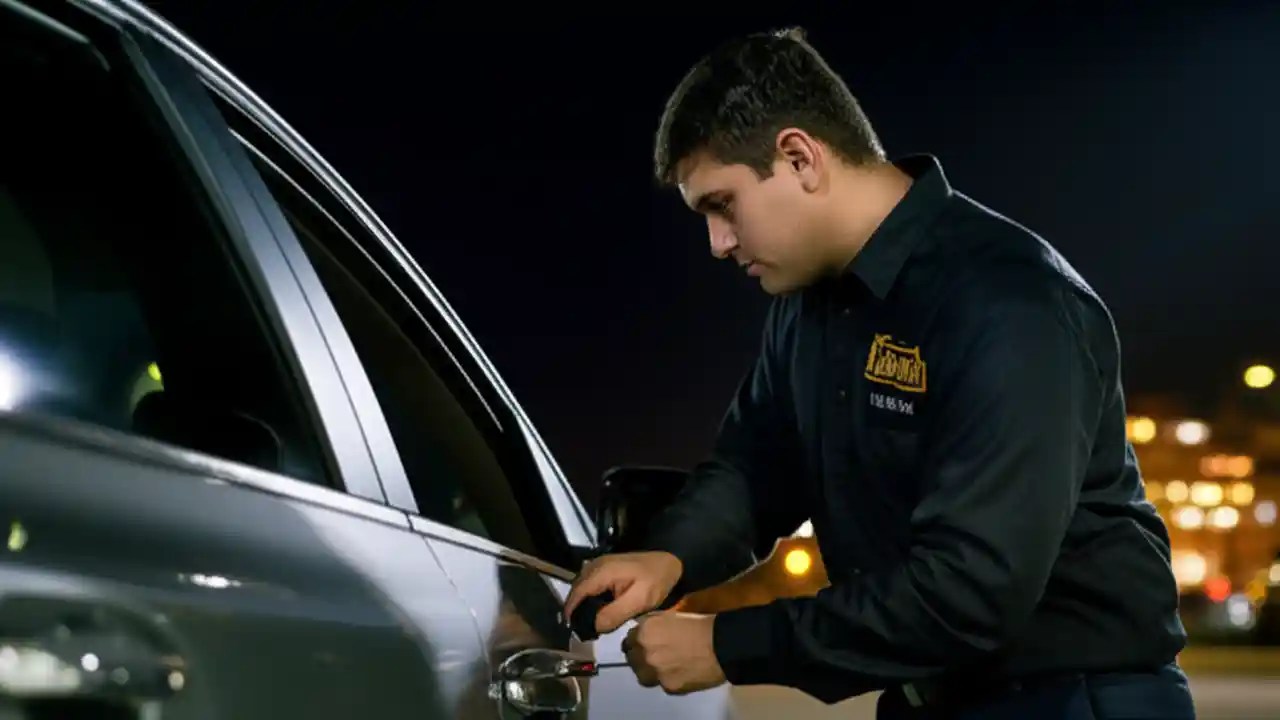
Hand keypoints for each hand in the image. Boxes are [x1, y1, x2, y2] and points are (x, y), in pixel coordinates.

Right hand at [564, 551, 682, 634]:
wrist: (670, 562)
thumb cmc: (656, 581)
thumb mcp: (639, 601)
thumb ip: (615, 614)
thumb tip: (594, 627)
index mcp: (602, 572)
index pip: (578, 592)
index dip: (571, 611)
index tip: (570, 629)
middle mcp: (596, 565)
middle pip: (576, 589)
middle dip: (575, 609)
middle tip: (581, 630)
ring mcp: (599, 564)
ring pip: (581, 587)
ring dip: (581, 603)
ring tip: (586, 623)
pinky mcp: (605, 568)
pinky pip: (589, 584)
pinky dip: (588, 597)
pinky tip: (595, 610)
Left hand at [624, 612, 725, 694]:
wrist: (721, 644)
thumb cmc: (699, 624)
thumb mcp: (670, 615)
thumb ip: (653, 624)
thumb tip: (645, 629)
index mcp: (644, 631)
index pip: (628, 639)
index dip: (636, 640)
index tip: (643, 642)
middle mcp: (644, 652)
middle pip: (631, 658)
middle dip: (639, 655)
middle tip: (654, 654)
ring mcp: (655, 672)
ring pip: (642, 675)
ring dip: (648, 671)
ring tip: (662, 666)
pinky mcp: (668, 687)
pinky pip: (661, 684)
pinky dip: (667, 679)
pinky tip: (679, 672)